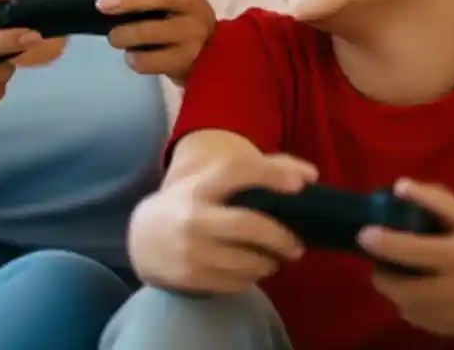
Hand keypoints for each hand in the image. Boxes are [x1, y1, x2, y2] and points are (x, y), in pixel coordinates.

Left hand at [95, 0, 216, 84]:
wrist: (206, 50)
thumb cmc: (173, 13)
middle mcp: (193, 2)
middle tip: (101, 5)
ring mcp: (193, 32)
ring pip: (158, 31)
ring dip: (128, 34)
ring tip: (113, 37)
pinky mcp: (189, 58)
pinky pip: (158, 60)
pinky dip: (137, 59)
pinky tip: (130, 56)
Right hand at [128, 153, 318, 294]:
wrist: (142, 237)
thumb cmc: (192, 202)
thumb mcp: (214, 181)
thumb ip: (261, 170)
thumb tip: (312, 176)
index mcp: (200, 185)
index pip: (236, 171)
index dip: (270, 174)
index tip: (300, 186)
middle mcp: (193, 215)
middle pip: (248, 225)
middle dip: (281, 237)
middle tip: (296, 246)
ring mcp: (190, 249)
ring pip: (247, 261)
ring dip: (269, 262)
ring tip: (273, 259)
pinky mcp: (190, 276)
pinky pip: (236, 282)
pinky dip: (251, 278)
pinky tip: (250, 270)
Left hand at [358, 179, 453, 336]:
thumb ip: (436, 200)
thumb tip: (398, 186)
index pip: (409, 251)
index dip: (381, 242)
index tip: (363, 234)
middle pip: (401, 289)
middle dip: (382, 274)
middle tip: (379, 260)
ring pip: (407, 308)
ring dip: (394, 292)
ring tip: (398, 274)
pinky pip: (420, 322)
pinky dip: (411, 307)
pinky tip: (418, 292)